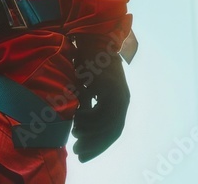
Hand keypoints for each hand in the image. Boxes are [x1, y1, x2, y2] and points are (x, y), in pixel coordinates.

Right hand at [71, 35, 129, 161]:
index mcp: (119, 101)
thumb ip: (88, 106)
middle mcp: (123, 99)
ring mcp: (119, 93)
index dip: (98, 146)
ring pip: (107, 124)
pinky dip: (88, 118)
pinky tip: (76, 117)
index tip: (83, 155)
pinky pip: (101, 111)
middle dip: (94, 145)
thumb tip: (80, 126)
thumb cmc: (88, 64)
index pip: (112, 131)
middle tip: (77, 152)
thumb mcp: (88, 90)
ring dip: (89, 132)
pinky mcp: (111, 88)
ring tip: (74, 132)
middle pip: (112, 131)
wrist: (92, 40)